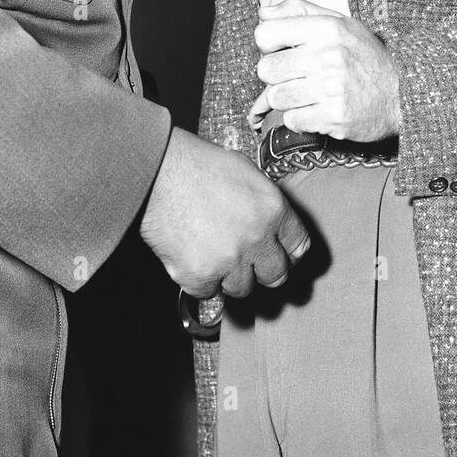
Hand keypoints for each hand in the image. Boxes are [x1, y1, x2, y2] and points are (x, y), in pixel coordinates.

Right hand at [140, 127, 310, 298]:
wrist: (158, 173)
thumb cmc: (197, 164)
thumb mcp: (245, 172)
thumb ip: (263, 203)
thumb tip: (268, 223)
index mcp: (273, 209)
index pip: (298, 245)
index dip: (288, 252)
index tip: (281, 255)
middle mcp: (257, 239)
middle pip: (276, 275)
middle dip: (264, 270)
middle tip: (249, 263)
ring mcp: (229, 261)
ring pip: (242, 288)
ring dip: (230, 276)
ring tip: (213, 253)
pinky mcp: (200, 277)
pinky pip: (208, 292)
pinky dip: (200, 280)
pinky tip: (191, 257)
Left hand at [249, 0, 399, 143]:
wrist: (404, 94)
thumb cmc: (365, 56)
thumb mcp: (339, 23)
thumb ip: (299, 11)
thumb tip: (263, 13)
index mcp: (327, 28)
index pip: (265, 34)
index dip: (269, 45)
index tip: (283, 50)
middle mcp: (329, 56)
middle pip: (266, 69)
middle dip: (277, 75)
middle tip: (297, 75)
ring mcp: (332, 88)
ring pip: (276, 97)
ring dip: (288, 99)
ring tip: (309, 94)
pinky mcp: (335, 117)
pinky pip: (292, 120)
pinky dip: (301, 118)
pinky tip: (318, 109)